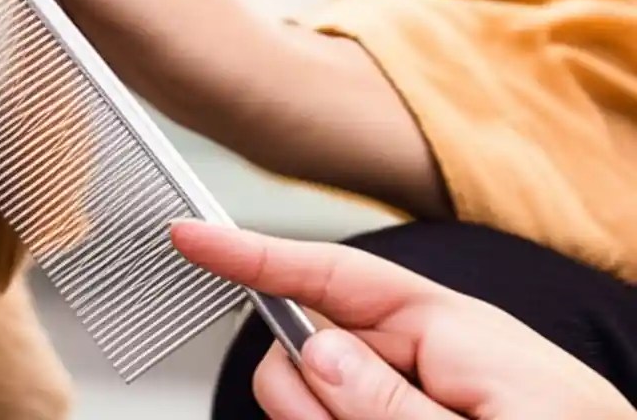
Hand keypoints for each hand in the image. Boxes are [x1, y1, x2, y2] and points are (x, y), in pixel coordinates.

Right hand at [171, 221, 634, 418]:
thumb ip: (394, 401)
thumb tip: (315, 353)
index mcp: (447, 329)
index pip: (330, 276)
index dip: (252, 254)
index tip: (189, 236)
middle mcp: (418, 357)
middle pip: (305, 352)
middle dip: (308, 396)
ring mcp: (402, 398)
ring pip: (311, 401)